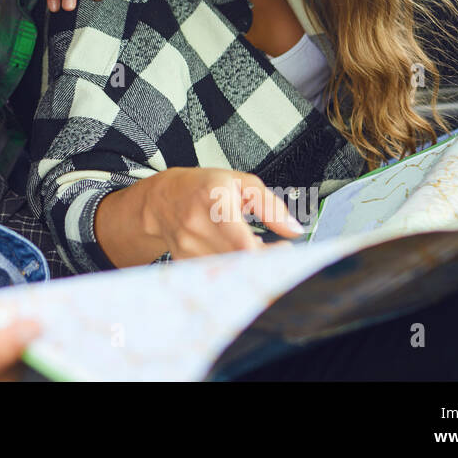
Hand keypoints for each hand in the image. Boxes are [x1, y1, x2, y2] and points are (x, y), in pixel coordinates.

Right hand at [94, 168, 303, 266]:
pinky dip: (232, 271)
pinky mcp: (185, 262)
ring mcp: (188, 248)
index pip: (242, 243)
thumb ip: (270, 205)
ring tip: (254, 251)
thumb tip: (294, 230)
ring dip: (248, 267)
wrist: (163, 199)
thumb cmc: (203, 187)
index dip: (268, 255)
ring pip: (229, 272)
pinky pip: (216, 275)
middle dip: (264, 262)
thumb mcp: (240, 183)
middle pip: (238, 262)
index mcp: (213, 202)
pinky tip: (236, 258)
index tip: (284, 250)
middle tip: (276, 254)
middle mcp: (197, 227)